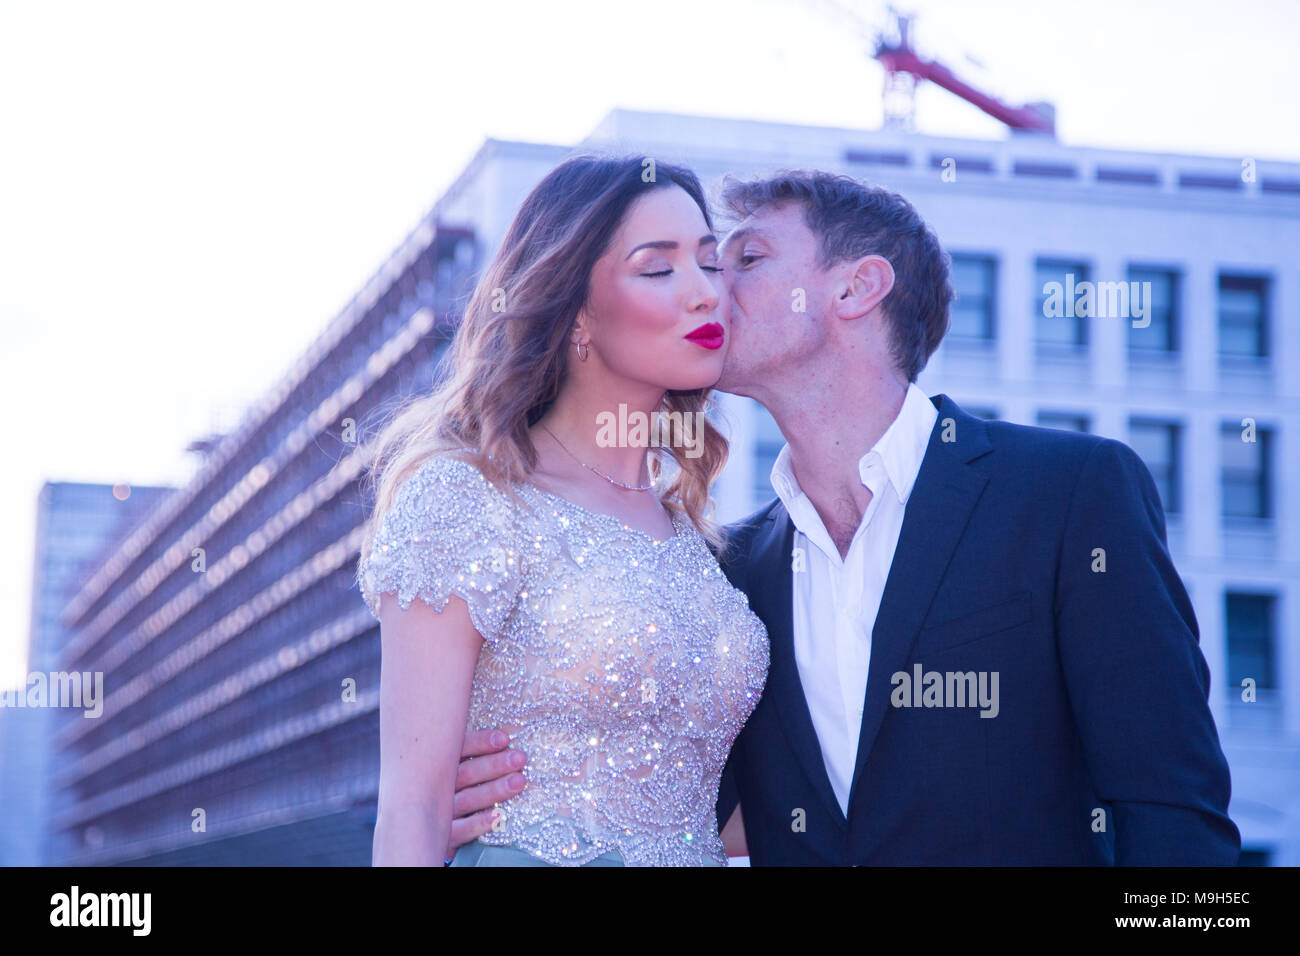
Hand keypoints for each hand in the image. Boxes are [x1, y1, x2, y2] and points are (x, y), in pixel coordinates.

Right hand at [444, 727, 528, 860]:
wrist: (412, 830)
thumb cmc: (445, 787)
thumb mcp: (448, 765)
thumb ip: (465, 751)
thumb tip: (502, 736)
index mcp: (438, 764)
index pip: (458, 749)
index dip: (481, 743)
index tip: (504, 739)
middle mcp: (436, 786)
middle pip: (465, 773)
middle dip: (494, 765)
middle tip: (519, 759)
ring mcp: (438, 812)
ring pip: (467, 800)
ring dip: (494, 790)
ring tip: (519, 782)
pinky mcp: (443, 837)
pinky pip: (461, 831)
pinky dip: (479, 823)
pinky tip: (498, 816)